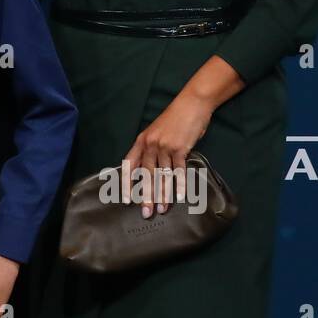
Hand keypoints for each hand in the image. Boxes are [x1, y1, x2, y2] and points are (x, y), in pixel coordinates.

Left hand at [122, 89, 213, 217]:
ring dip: (163, 195)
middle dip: (146, 196)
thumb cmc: (174, 120)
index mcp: (141, 141)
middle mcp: (150, 144)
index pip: (128, 165)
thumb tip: (146, 170)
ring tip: (162, 209)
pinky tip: (179, 196)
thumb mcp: (155, 132)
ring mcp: (164, 146)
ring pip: (162, 176)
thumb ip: (149, 149)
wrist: (191, 104)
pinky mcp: (180, 148)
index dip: (126, 183)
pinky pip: (179, 170)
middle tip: (146, 213)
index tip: (126, 199)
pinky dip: (179, 184)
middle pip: (146, 175)